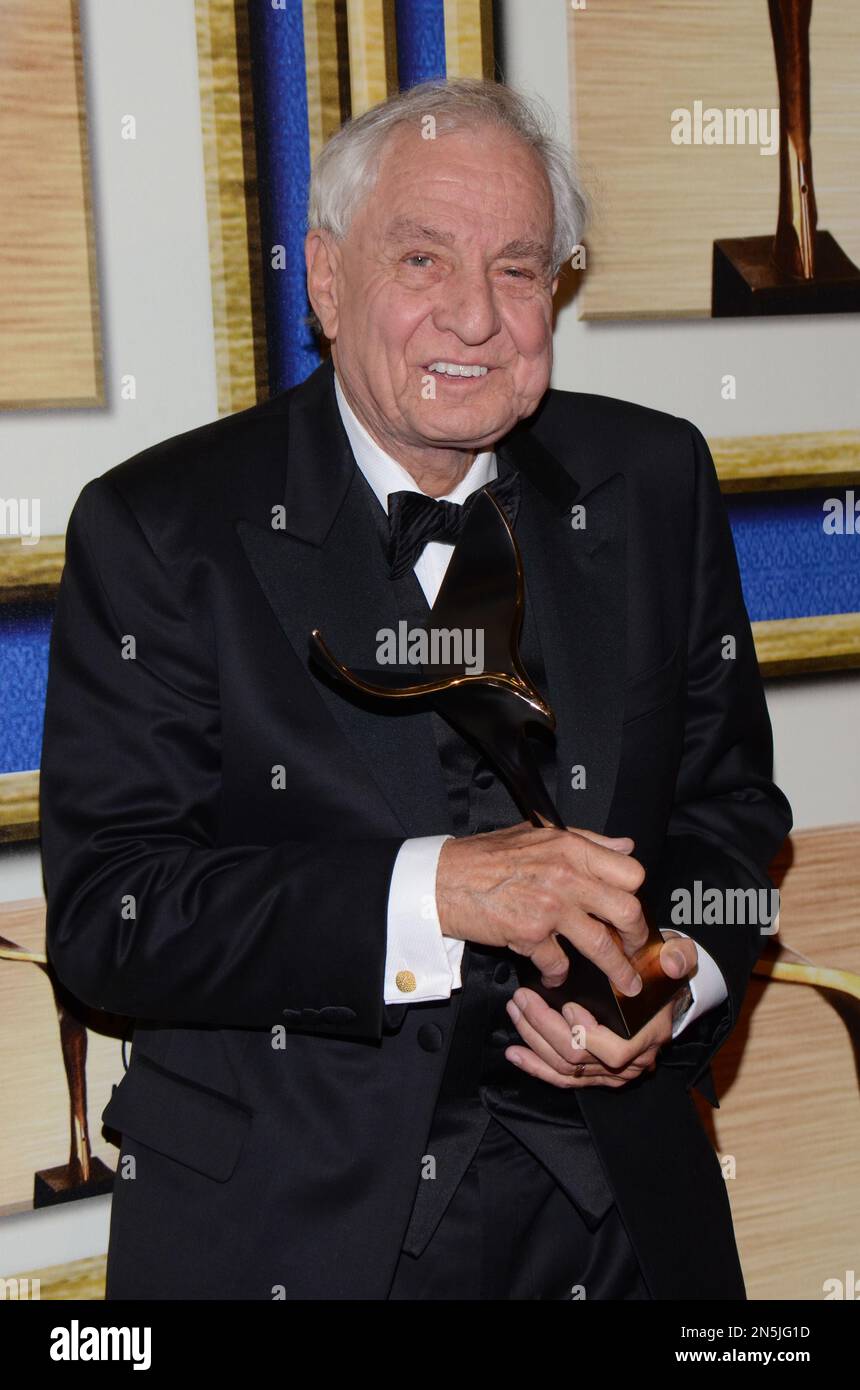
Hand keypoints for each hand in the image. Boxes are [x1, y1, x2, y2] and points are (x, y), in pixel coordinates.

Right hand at [436, 823, 648, 998]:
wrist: (442, 880)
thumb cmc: (484, 857)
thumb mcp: (538, 834)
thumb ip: (585, 840)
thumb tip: (623, 846)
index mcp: (570, 848)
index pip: (629, 872)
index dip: (637, 894)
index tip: (634, 909)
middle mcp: (565, 876)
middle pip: (626, 911)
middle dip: (638, 936)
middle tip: (637, 948)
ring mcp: (549, 907)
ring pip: (602, 945)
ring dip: (618, 970)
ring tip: (626, 983)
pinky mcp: (529, 935)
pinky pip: (559, 963)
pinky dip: (560, 974)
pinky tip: (557, 975)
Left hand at [504, 936, 698, 1088]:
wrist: (662, 994)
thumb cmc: (661, 974)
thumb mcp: (676, 958)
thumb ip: (677, 957)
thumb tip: (671, 961)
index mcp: (649, 1036)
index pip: (615, 1051)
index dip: (585, 1032)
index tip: (566, 1003)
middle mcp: (631, 1062)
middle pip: (579, 1058)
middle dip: (544, 1028)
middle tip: (523, 999)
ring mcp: (611, 1073)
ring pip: (566, 1069)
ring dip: (534, 1040)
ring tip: (516, 1012)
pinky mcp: (595, 1074)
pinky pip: (563, 1078)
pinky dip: (536, 1066)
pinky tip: (516, 1052)